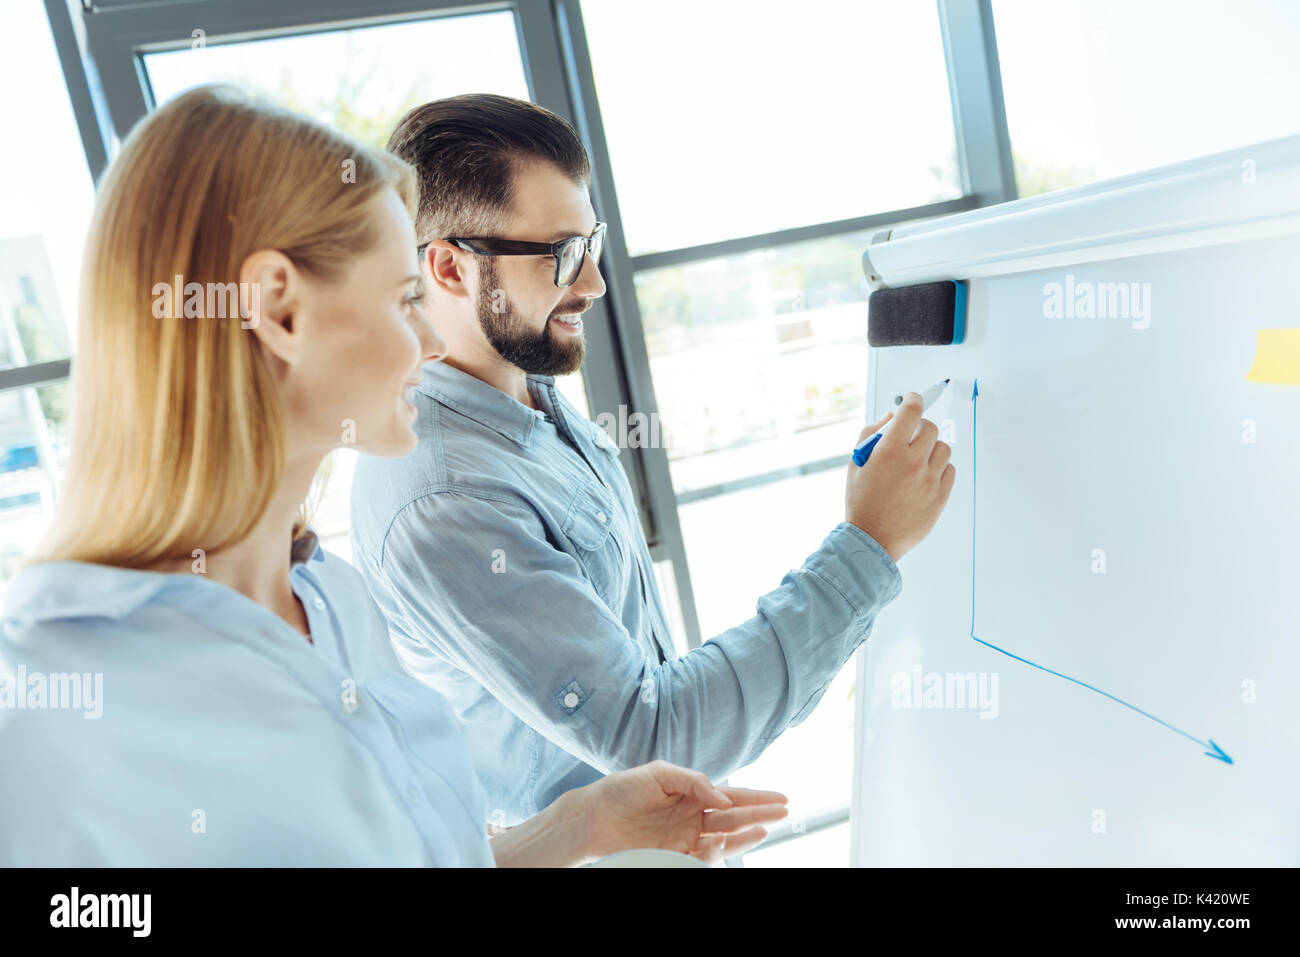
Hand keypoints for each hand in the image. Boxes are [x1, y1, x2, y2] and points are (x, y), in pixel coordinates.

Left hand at [579, 760, 788, 864]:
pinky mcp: (674, 855)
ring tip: (765, 829)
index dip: (757, 797)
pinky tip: (723, 843)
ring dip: (746, 836)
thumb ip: (694, 781)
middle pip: (734, 817)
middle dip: (760, 814)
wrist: (593, 817)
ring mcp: (685, 837)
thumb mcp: (659, 773)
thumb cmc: (622, 790)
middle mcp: (693, 816)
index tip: (781, 798)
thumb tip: (722, 797)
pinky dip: (717, 853)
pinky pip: (703, 857)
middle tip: (783, 812)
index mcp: (692, 794)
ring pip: (724, 839)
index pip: (731, 796)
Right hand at [845, 392, 954, 561]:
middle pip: (930, 428)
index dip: (913, 399)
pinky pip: (949, 470)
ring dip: (931, 449)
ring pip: (943, 448)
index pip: (911, 411)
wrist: (872, 539)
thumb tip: (891, 418)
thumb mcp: (856, 463)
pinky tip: (925, 477)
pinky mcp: (940, 497)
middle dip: (919, 428)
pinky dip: (939, 469)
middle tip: (911, 437)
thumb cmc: (862, 502)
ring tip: (918, 461)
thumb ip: (871, 435)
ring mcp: (929, 480)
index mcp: (889, 451)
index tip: (913, 399)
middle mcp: (913, 462)